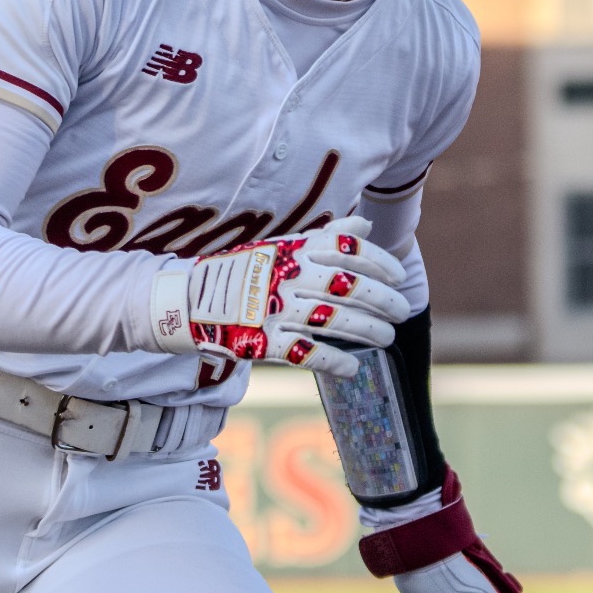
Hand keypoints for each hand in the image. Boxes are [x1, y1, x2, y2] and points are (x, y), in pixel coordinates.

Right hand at [148, 217, 408, 378]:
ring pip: (334, 320)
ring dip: (367, 331)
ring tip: (386, 338)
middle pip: (348, 287)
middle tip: (402, 311)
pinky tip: (352, 367)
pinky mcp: (264, 342)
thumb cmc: (245, 272)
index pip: (348, 251)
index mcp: (295, 250)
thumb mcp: (283, 246)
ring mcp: (276, 309)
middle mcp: (288, 276)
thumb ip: (326, 238)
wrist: (190, 300)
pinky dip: (334, 361)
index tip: (398, 276)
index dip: (379, 262)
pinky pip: (307, 353)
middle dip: (382, 300)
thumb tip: (364, 226)